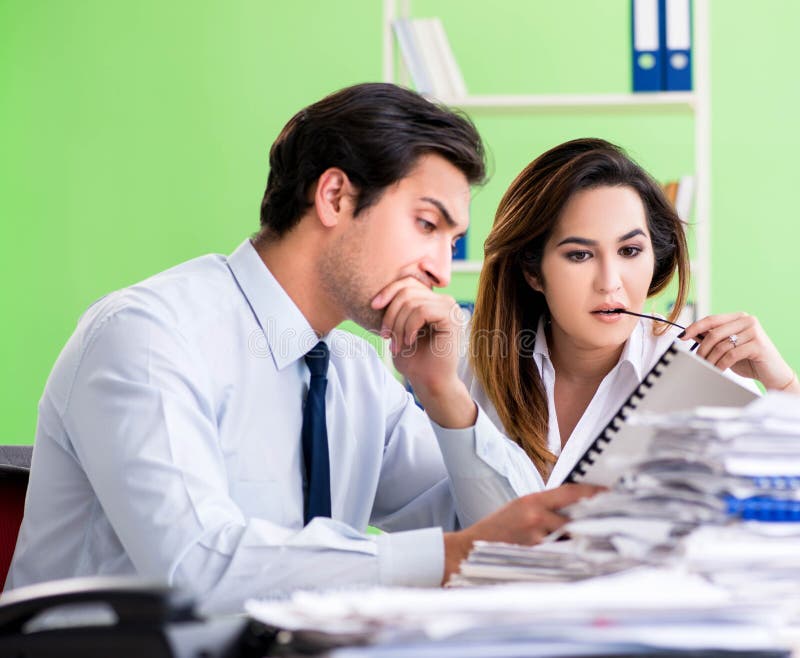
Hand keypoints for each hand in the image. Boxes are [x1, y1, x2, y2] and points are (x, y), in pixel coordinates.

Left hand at [372, 277, 476, 426]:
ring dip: (398, 325)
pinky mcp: (452, 318)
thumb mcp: (399, 329)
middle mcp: (444, 301)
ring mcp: (450, 308)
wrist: (430, 382)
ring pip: (412, 302)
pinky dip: (409, 327)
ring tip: (397, 344)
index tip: (373, 307)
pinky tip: (409, 341)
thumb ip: (398, 309)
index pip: (408, 282)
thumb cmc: (414, 360)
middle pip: (407, 290)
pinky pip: (422, 311)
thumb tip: (382, 292)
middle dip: (391, 314)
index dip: (388, 291)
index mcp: (433, 301)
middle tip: (386, 336)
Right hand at [441, 484, 602, 584]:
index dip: (593, 492)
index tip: (609, 493)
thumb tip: (576, 507)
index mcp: (532, 500)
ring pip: (571, 539)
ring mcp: (536, 539)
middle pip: (577, 517)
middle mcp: (535, 517)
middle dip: (593, 520)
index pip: (570, 492)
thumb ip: (545, 507)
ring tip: (596, 541)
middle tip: (610, 520)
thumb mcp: (519, 508)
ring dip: (582, 540)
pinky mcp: (535, 558)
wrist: (471, 549)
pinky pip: (560, 555)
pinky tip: (577, 558)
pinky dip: (569, 555)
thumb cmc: (498, 528)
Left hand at [680, 312, 797, 391]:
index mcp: (739, 317)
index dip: (695, 327)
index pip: (712, 319)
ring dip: (710, 359)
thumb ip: (714, 339)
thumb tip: (690, 334)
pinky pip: (731, 355)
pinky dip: (721, 364)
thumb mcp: (729, 347)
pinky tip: (718, 370)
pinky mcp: (758, 345)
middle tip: (696, 360)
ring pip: (721, 345)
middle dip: (702, 349)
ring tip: (707, 367)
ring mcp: (754, 331)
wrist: (774, 374)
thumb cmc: (749, 360)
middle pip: (714, 333)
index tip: (682, 336)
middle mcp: (748, 320)